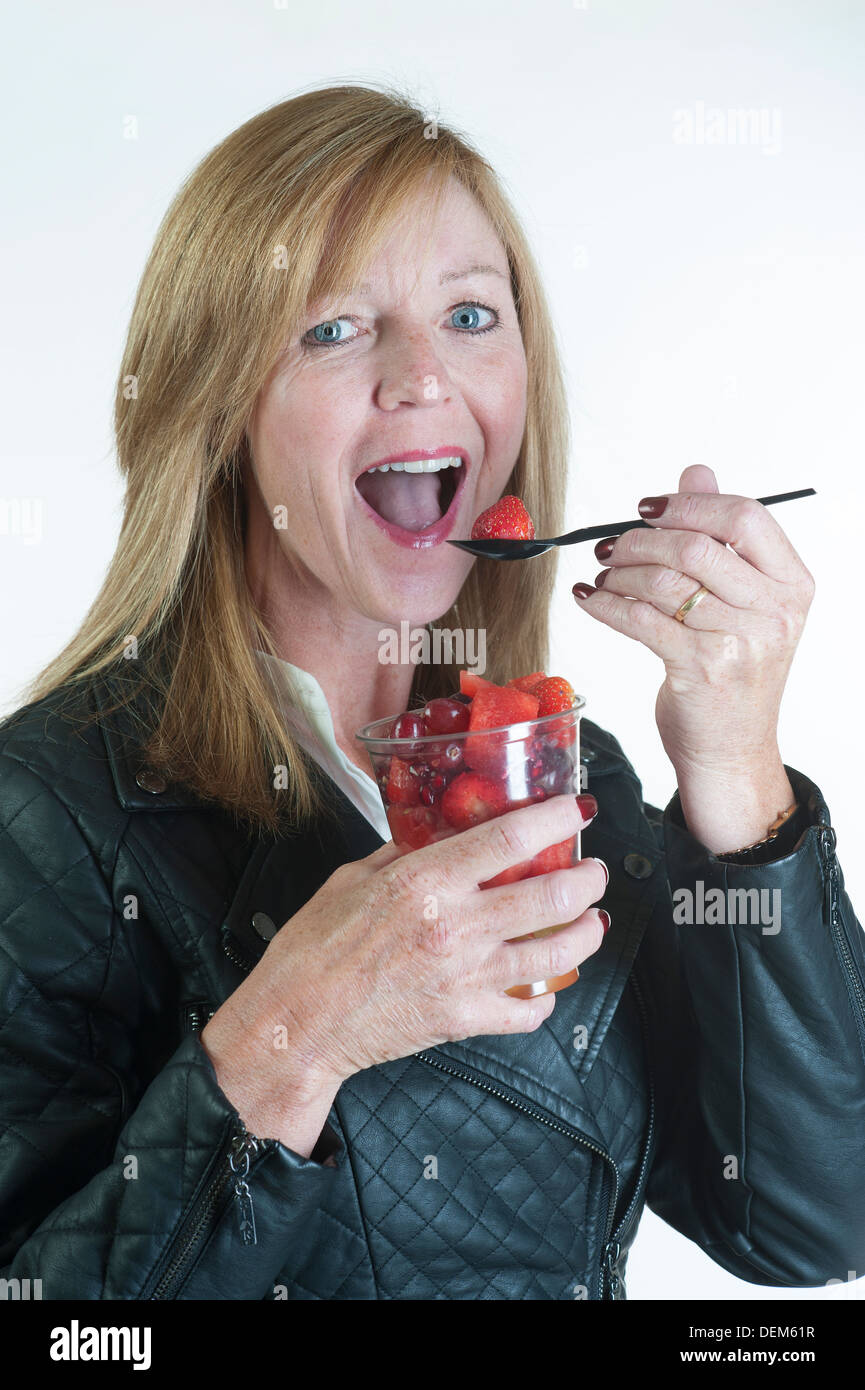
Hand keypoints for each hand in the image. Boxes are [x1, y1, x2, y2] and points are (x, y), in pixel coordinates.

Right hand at [203, 794, 605, 1114]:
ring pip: (556, 952)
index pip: (510, 838)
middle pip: (551, 895)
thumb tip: (436, 836)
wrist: (296, 1025)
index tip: (577, 808)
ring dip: (585, 934)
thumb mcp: (352, 878)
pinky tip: (547, 985)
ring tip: (591, 922)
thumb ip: (402, 855)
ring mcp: (465, 976)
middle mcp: (454, 926)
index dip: (556, 818)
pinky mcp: (464, 1019)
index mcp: (424, 881)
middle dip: (587, 879)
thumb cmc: (312, 951)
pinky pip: (528, 1010)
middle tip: (593, 872)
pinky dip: (546, 997)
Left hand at [572, 465, 814, 849]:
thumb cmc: (733, 672)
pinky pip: (640, 618)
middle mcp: (774, 611)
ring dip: (620, 572)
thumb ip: (722, 537)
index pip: (745, 517)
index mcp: (793, 584)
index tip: (649, 508)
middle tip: (612, 546)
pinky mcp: (699, 669)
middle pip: (697, 545)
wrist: (731, 750)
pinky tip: (590, 599)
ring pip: (664, 581)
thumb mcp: (743, 603)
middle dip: (642, 540)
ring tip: (603, 575)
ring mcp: (740, 642)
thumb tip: (696, 472)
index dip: (691, 503)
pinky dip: (606, 604)